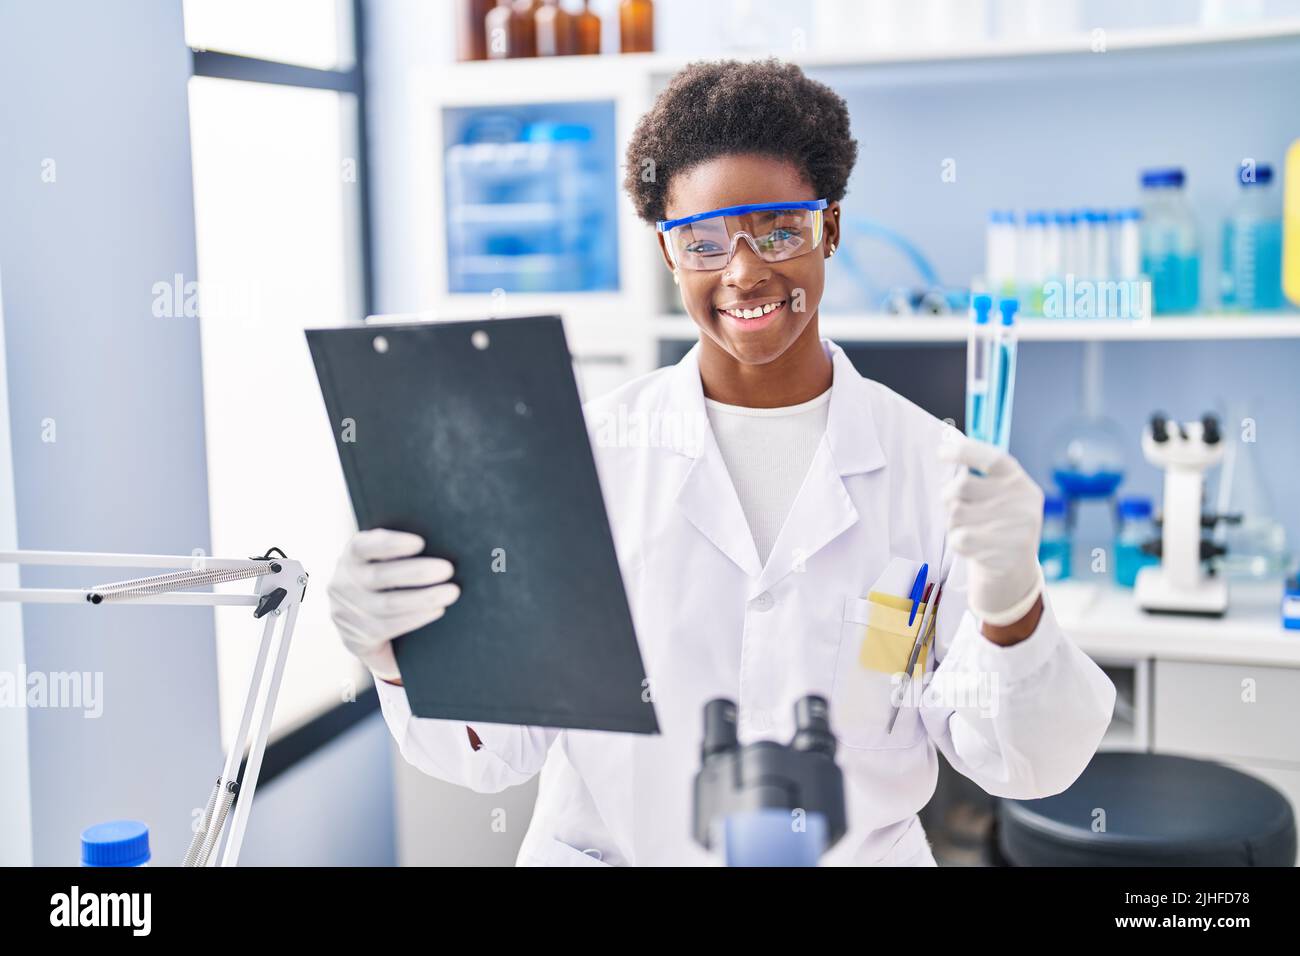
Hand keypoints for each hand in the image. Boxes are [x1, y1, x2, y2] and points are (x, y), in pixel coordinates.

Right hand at [327, 529, 459, 682]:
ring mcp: (347, 611)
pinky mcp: (356, 636)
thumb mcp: (382, 561)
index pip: (364, 546)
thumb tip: (439, 540)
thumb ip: (399, 552)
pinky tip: (437, 610)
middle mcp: (343, 581)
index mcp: (351, 556)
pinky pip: (389, 627)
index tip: (420, 542)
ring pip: (388, 604)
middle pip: (380, 576)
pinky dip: (416, 617)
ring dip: (423, 597)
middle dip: (417, 572)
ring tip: (451, 592)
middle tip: (448, 569)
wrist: (361, 626)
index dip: (391, 544)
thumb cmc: (387, 581)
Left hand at [938, 433, 1044, 628]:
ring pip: (956, 513)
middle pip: (962, 485)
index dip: (964, 451)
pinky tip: (971, 545)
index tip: (941, 452)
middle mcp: (1022, 500)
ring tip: (968, 529)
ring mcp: (1016, 527)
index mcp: (1018, 480)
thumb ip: (978, 478)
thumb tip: (947, 448)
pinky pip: (959, 538)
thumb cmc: (996, 524)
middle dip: (948, 495)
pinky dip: (956, 541)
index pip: (991, 457)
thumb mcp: (998, 496)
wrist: (1015, 569)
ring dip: (952, 522)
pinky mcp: (1005, 551)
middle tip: (954, 505)